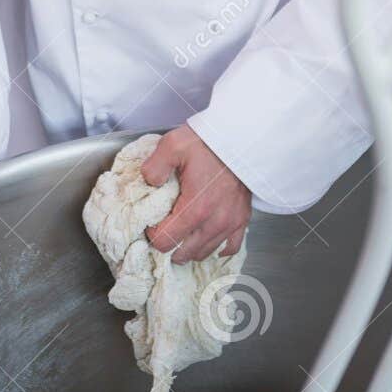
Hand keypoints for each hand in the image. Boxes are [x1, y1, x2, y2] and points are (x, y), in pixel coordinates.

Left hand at [140, 125, 250, 263]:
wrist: (243, 138)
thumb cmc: (210, 141)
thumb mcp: (173, 145)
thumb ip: (154, 167)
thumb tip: (148, 183)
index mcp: (195, 207)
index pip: (166, 241)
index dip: (153, 235)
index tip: (151, 224)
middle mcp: (214, 221)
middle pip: (184, 253)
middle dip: (169, 246)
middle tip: (163, 232)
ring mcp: (231, 222)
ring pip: (204, 252)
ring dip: (189, 249)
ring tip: (180, 238)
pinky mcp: (242, 219)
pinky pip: (231, 247)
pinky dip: (217, 248)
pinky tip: (208, 241)